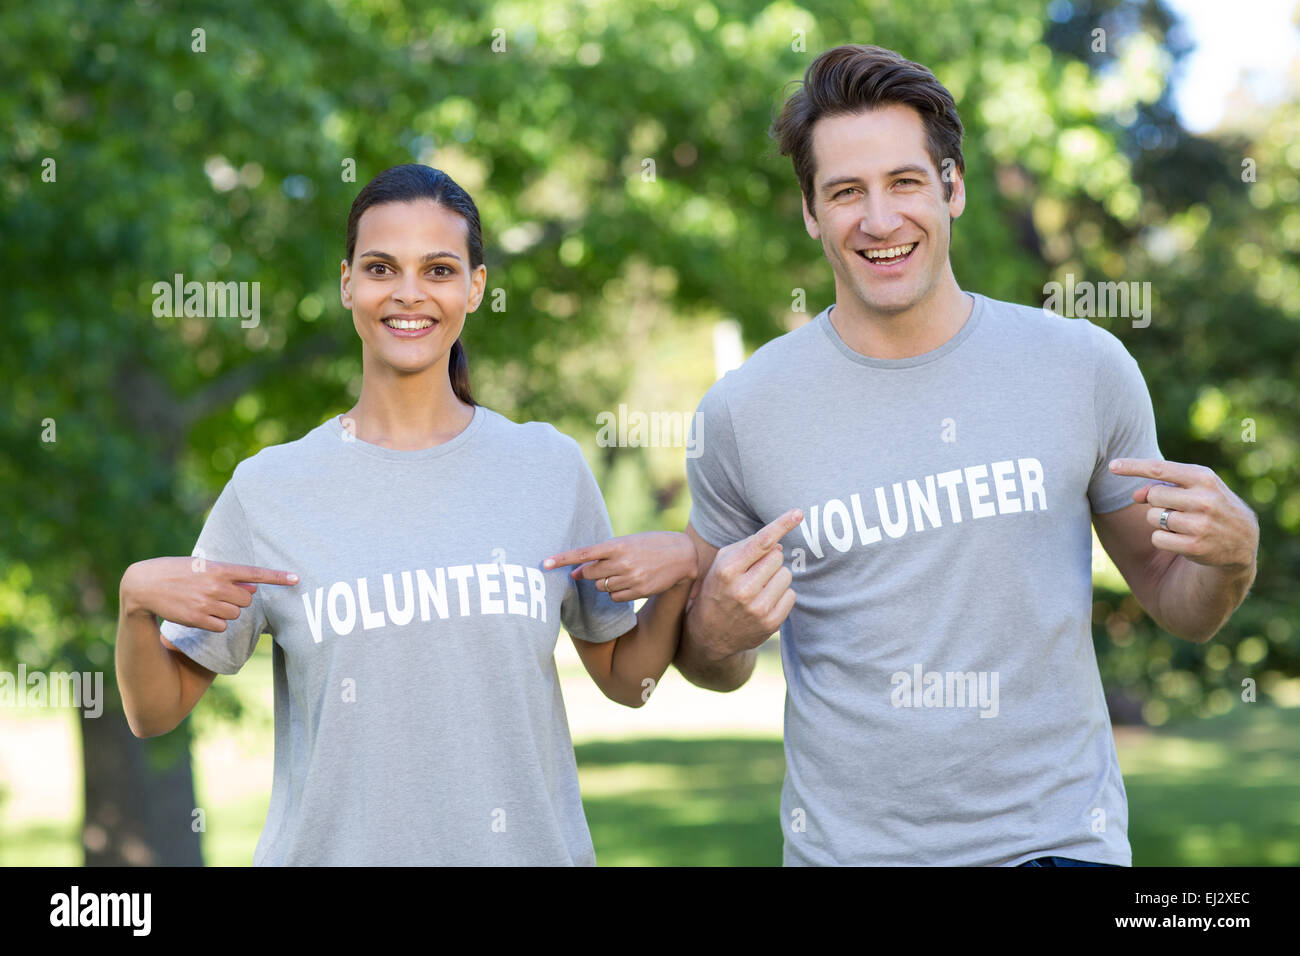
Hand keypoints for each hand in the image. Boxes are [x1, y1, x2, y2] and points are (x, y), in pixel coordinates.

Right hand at [121, 557, 298, 632]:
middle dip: (238, 600)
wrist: (144, 585)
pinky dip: (213, 624)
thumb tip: (252, 589)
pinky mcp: (199, 619)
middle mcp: (217, 585)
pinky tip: (198, 614)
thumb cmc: (176, 572)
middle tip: (218, 595)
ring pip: (235, 615)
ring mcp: (208, 603)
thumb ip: (229, 577)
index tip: (297, 579)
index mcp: (219, 568)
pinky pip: (221, 627)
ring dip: (224, 612)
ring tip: (204, 602)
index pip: (255, 573)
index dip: (278, 577)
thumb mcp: (202, 567)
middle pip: (247, 601)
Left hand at [542, 532, 696, 601]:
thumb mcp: (627, 543)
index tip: (545, 563)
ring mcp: (631, 578)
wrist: (682, 555)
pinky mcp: (639, 591)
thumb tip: (578, 572)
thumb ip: (603, 555)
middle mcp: (622, 562)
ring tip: (624, 572)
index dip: (562, 559)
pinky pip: (615, 598)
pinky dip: (617, 593)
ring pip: (601, 588)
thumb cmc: (650, 545)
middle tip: (598, 569)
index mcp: (617, 545)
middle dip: (587, 574)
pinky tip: (631, 583)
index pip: (583, 553)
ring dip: (605, 583)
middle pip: (589, 575)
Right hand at [688, 509, 802, 660]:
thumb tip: (779, 545)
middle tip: (754, 572)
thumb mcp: (720, 564)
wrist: (709, 634)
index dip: (782, 524)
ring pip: (786, 575)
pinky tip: (764, 601)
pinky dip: (781, 595)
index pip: (761, 542)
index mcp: (728, 570)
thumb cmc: (717, 589)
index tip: (798, 513)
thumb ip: (746, 547)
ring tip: (758, 588)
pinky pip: (791, 595)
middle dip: (770, 560)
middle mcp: (743, 589)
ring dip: (776, 578)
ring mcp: (758, 608)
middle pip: (777, 556)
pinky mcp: (771, 623)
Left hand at [1109, 458, 1258, 573]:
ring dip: (1159, 522)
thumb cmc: (1210, 505)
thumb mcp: (1196, 487)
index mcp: (1204, 477)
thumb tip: (1135, 496)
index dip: (1133, 467)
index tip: (1112, 465)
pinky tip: (1183, 539)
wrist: (1243, 539)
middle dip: (1156, 502)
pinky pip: (1157, 538)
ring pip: (1152, 518)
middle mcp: (1204, 499)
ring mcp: (1200, 524)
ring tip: (1183, 523)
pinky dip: (1162, 539)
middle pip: (1152, 496)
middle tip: (1176, 508)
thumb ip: (1165, 485)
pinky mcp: (1194, 546)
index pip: (1160, 469)